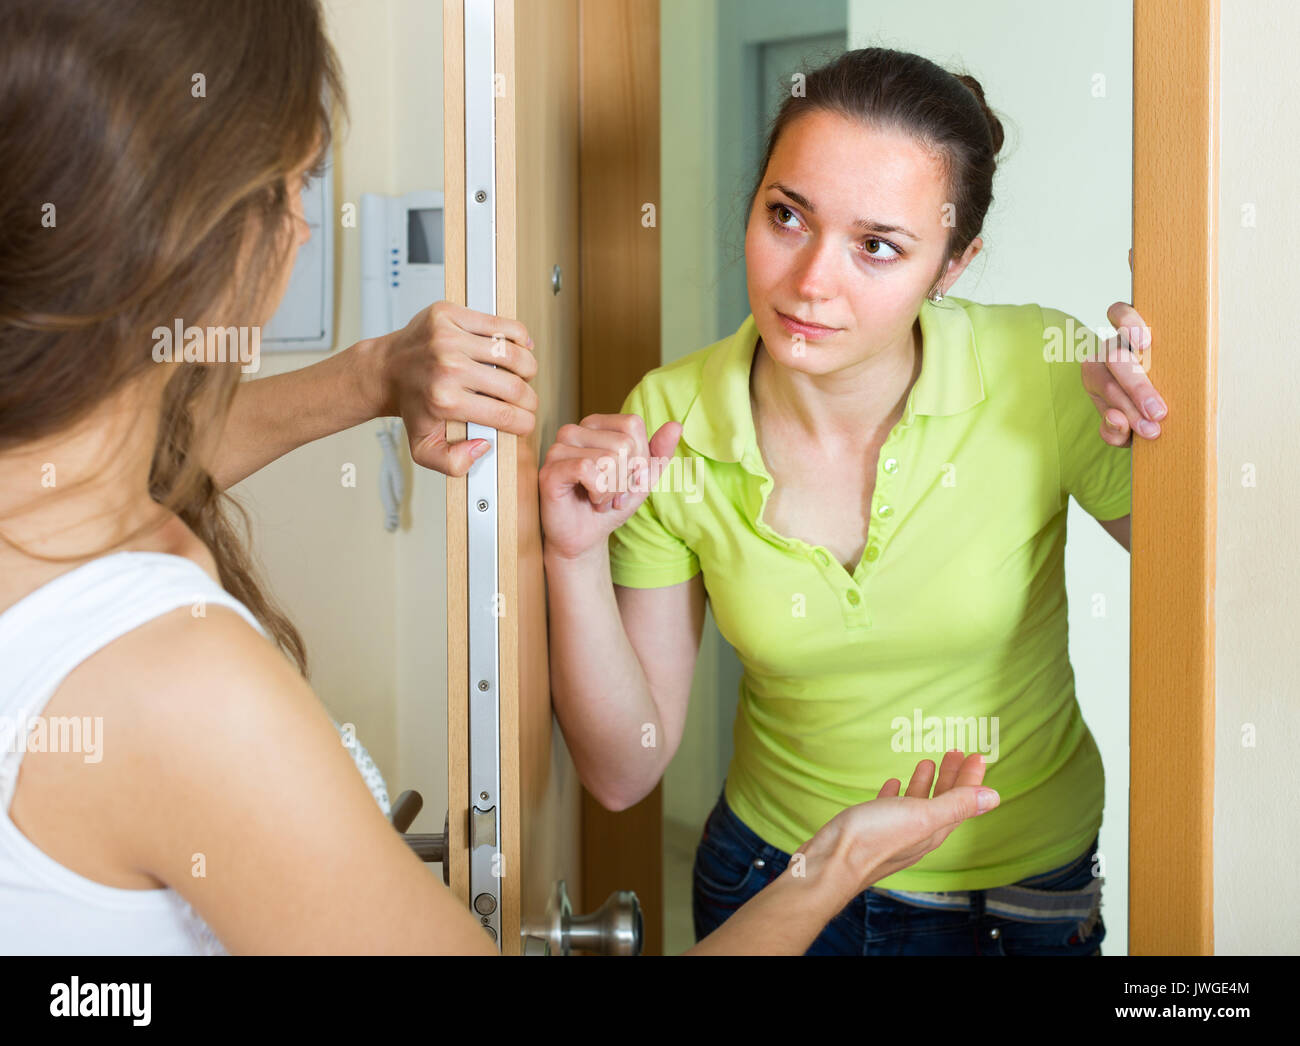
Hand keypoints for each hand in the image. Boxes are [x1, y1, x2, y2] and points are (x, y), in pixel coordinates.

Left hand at [378, 301, 538, 475]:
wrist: (385, 370)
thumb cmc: (411, 406)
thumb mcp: (423, 448)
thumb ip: (453, 463)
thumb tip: (483, 446)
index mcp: (444, 401)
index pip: (506, 416)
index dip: (525, 424)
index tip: (524, 422)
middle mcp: (447, 368)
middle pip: (515, 387)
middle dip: (529, 400)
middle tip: (525, 402)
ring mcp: (449, 338)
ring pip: (514, 355)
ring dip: (528, 369)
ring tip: (522, 376)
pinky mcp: (450, 316)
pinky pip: (503, 325)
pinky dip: (519, 339)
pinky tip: (515, 349)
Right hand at [539, 413, 682, 561]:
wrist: (584, 538)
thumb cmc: (610, 505)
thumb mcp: (643, 478)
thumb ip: (660, 452)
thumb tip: (676, 425)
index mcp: (594, 425)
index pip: (632, 425)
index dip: (638, 458)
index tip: (624, 479)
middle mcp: (573, 430)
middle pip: (624, 443)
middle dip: (626, 477)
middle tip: (610, 493)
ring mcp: (557, 448)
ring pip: (609, 457)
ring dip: (613, 489)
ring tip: (600, 497)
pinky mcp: (550, 470)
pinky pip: (588, 470)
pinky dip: (600, 492)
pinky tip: (591, 499)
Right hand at [794, 752, 998, 895]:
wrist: (831, 863)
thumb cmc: (873, 839)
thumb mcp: (921, 816)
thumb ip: (956, 805)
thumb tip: (994, 798)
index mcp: (933, 831)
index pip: (961, 802)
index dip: (971, 779)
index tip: (977, 756)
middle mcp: (917, 833)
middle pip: (942, 802)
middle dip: (952, 777)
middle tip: (957, 753)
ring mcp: (893, 832)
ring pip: (917, 804)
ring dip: (926, 783)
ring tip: (928, 762)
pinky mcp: (871, 829)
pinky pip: (891, 808)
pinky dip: (896, 793)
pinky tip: (893, 784)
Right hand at [1082, 248, 1166, 446]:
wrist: (1166, 403)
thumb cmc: (1170, 360)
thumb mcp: (1172, 325)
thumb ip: (1153, 289)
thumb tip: (1134, 248)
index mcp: (1128, 329)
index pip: (1120, 313)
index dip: (1129, 324)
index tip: (1145, 342)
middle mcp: (1109, 352)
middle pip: (1113, 362)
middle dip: (1135, 387)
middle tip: (1159, 410)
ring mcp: (1102, 383)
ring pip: (1104, 392)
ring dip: (1126, 411)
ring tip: (1150, 430)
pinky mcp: (1104, 411)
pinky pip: (1101, 421)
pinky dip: (1111, 431)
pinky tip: (1126, 436)